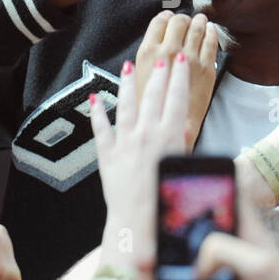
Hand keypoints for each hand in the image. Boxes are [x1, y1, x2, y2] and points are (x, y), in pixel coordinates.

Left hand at [89, 51, 190, 267]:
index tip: (179, 61)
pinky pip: (100, 128)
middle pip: (153, 96)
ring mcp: (125, 141)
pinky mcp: (107, 153)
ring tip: (128, 67)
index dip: (178, 77)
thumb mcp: (184, 169)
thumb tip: (181, 130)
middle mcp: (147, 133)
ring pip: (126, 105)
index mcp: (170, 136)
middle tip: (161, 59)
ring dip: (128, 84)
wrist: (139, 221)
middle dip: (158, 75)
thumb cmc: (168, 201)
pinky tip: (94, 98)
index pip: (176, 99)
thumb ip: (182, 146)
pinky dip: (97, 112)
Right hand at [134, 12, 219, 150]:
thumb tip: (149, 47)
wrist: (171, 127)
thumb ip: (144, 60)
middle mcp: (169, 51)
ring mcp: (190, 58)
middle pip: (179, 22)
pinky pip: (211, 42)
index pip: (160, 22)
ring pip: (197, 28)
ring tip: (200, 20)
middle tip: (185, 21)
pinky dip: (212, 32)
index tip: (169, 18)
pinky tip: (211, 30)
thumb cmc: (151, 107)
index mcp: (148, 52)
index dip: (166, 17)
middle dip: (183, 19)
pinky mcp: (207, 68)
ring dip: (199, 21)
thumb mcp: (137, 79)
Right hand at [141, 206, 278, 279]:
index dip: (206, 196)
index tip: (178, 191)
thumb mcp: (258, 263)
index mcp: (249, 240)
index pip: (227, 207)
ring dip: (156, 277)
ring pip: (181, 277)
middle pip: (193, 243)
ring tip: (139, 276)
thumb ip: (221, 249)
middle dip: (165, 243)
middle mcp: (232, 261)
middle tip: (146, 245)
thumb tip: (194, 267)